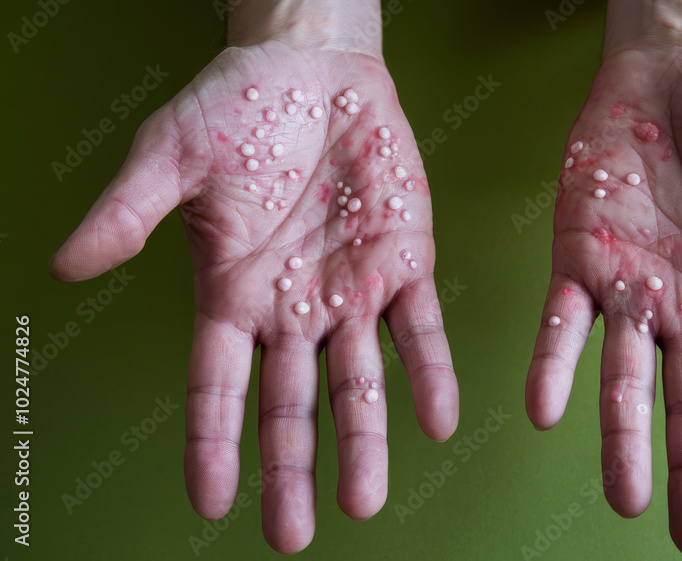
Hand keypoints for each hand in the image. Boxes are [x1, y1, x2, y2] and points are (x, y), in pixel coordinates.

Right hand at [49, 36, 458, 553]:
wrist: (314, 69)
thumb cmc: (236, 108)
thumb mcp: (170, 157)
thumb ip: (126, 214)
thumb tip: (63, 268)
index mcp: (232, 293)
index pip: (217, 385)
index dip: (213, 442)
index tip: (212, 500)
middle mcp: (293, 308)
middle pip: (290, 405)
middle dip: (291, 469)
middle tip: (293, 533)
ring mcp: (352, 291)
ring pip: (358, 381)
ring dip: (364, 440)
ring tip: (363, 498)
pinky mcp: (404, 262)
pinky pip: (420, 329)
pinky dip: (429, 374)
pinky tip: (435, 420)